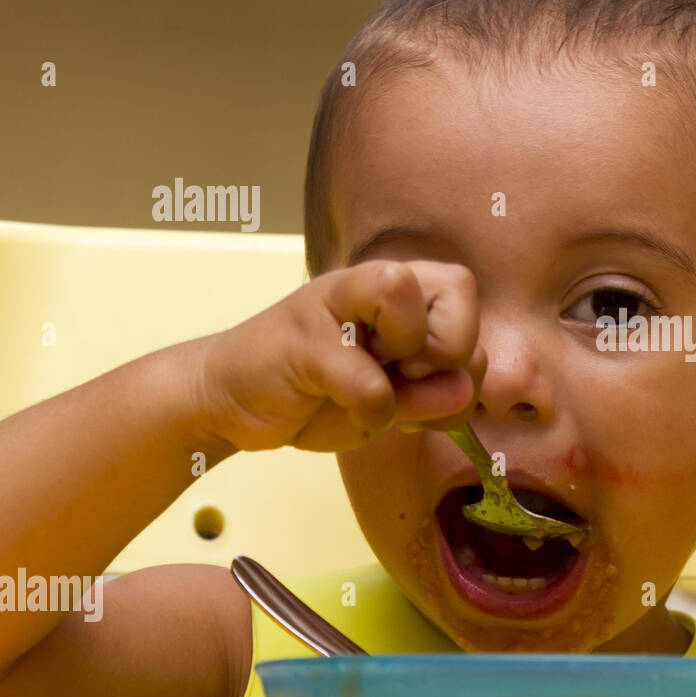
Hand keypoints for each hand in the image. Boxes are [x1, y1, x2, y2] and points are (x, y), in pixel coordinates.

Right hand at [195, 260, 485, 452]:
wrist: (229, 400)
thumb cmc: (319, 396)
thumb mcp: (393, 404)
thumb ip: (435, 398)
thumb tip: (461, 389)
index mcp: (398, 289)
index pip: (466, 290)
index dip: (463, 344)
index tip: (425, 374)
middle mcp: (370, 282)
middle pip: (459, 285)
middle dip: (448, 352)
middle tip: (404, 375)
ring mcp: (333, 303)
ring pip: (412, 311)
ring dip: (407, 374)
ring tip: (370, 386)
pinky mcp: (304, 340)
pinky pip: (371, 385)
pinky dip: (369, 414)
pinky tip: (338, 406)